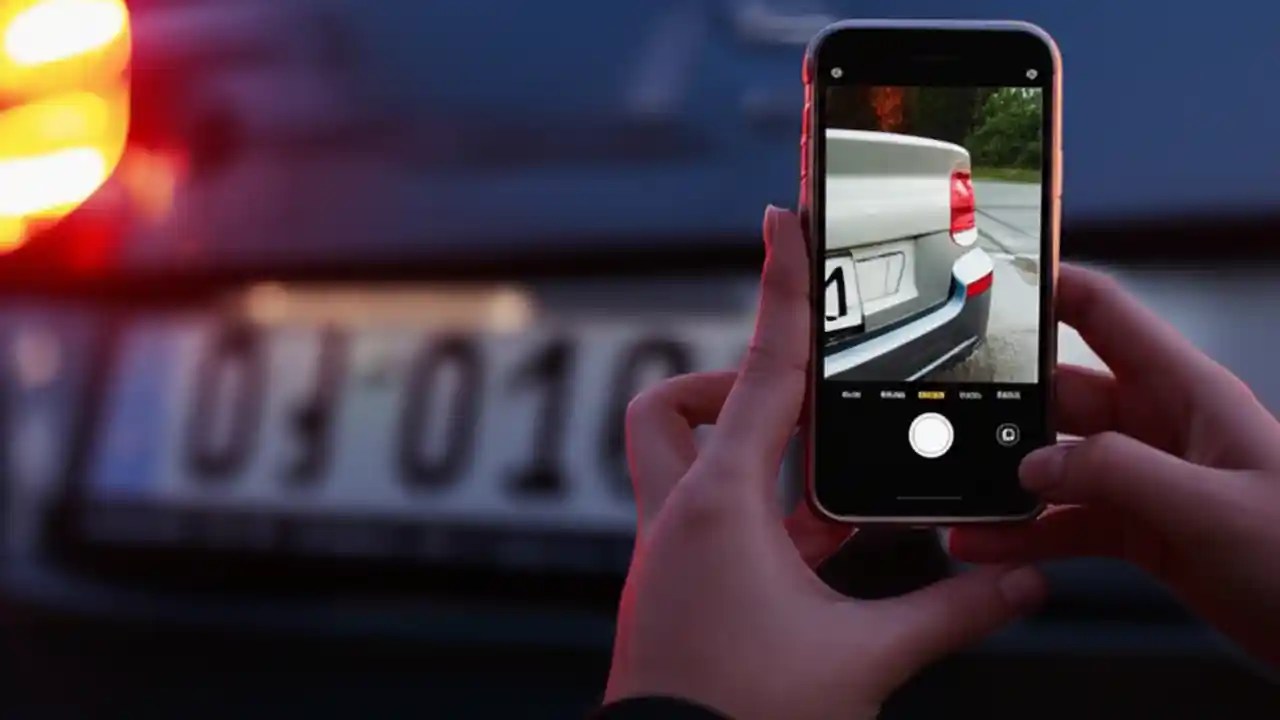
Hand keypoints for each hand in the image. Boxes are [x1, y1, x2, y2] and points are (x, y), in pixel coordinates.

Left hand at [604, 207, 1046, 719]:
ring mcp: (669, 553)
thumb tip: (1023, 584)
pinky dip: (765, 518)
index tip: (780, 220)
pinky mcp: (677, 586)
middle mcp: (679, 516)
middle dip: (742, 390)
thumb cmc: (746, 719)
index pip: (759, 372)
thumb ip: (952, 613)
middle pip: (680, 405)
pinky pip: (715, 521)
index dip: (777, 290)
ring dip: (760, 460)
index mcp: (719, 507)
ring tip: (833, 491)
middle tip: (810, 405)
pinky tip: (822, 550)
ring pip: (692, 462)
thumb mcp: (862, 658)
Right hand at [951, 264, 1279, 665]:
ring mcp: (1150, 482)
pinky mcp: (1144, 532)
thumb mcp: (1212, 507)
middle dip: (1006, 407)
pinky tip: (991, 546)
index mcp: (1187, 394)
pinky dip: (1027, 536)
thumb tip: (1036, 464)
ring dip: (1008, 484)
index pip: (1106, 315)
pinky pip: (1069, 524)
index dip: (1051, 288)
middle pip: (1064, 397)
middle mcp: (1162, 429)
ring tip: (960, 498)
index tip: (990, 284)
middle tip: (949, 421)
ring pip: (1058, 467)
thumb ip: (1118, 475)